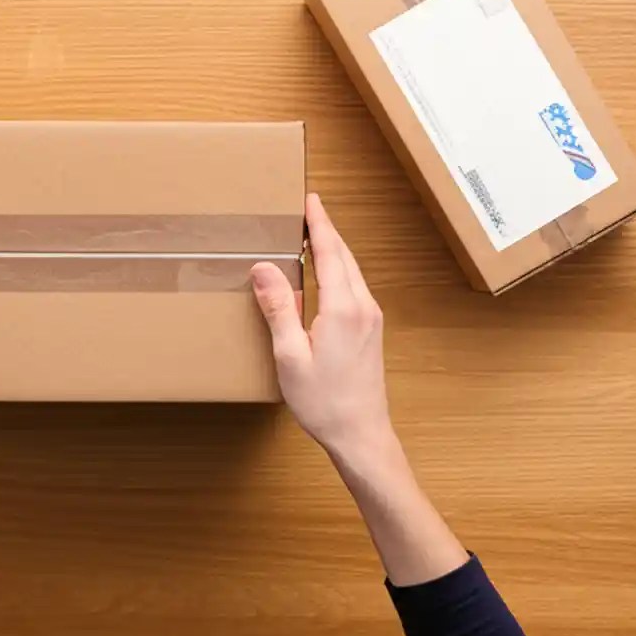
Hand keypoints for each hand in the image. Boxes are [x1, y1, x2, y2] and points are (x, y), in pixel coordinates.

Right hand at [250, 194, 389, 453]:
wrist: (362, 435)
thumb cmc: (324, 402)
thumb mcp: (289, 356)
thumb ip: (278, 308)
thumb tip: (263, 269)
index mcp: (342, 309)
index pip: (329, 253)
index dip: (318, 224)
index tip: (310, 200)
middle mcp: (363, 307)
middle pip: (344, 256)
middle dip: (326, 230)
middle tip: (308, 210)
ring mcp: (371, 319)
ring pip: (352, 271)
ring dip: (333, 250)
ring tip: (313, 235)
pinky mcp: (372, 331)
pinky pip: (355, 288)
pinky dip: (339, 271)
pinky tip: (326, 275)